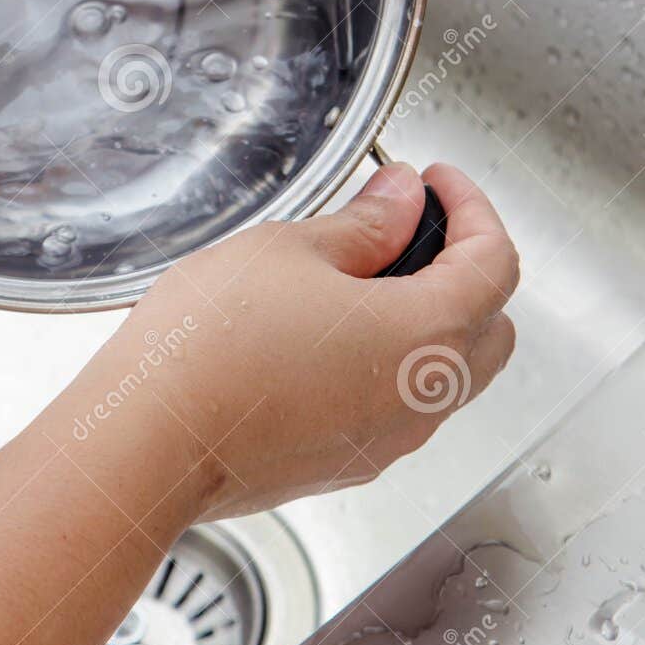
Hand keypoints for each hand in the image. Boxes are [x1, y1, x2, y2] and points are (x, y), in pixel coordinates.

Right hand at [80, 161, 518, 521]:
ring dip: (428, 316)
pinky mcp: (346, 464)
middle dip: (467, 267)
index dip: (473, 207)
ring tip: (365, 270)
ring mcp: (386, 442)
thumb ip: (367, 223)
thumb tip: (402, 199)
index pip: (496, 263)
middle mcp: (422, 401)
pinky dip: (390, 360)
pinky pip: (398, 405)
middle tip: (416, 222)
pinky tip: (332, 328)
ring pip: (447, 372)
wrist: (148, 445)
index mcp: (428, 338)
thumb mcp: (292, 249)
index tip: (439, 181)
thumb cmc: (211, 348)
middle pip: (491, 326)